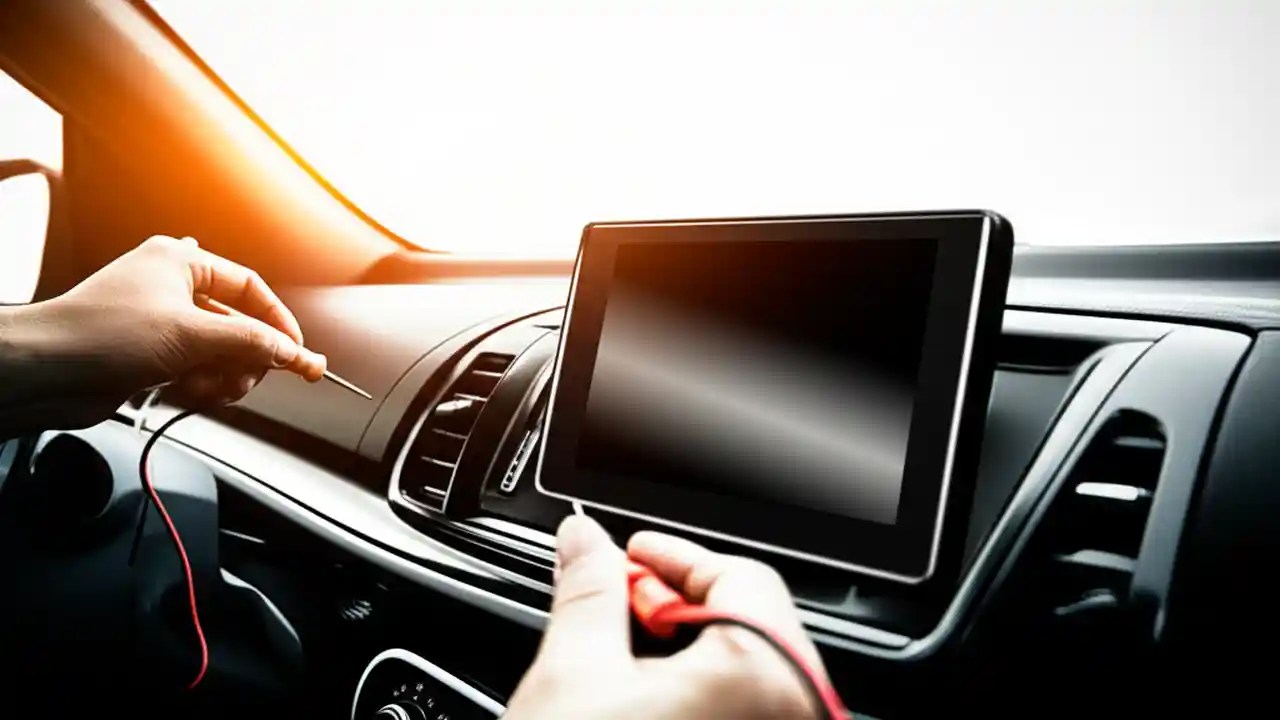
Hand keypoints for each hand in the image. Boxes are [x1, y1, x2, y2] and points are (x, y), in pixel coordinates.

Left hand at [0, 235, 324, 431]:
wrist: (45, 372)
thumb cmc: (100, 334)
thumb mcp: (191, 335)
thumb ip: (251, 343)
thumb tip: (292, 352)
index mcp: (181, 262)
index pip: (250, 288)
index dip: (278, 321)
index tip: (298, 352)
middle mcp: (173, 289)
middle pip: (238, 325)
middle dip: (246, 358)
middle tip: (251, 378)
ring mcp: (163, 324)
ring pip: (220, 353)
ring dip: (223, 377)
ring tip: (210, 389)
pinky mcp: (152, 356)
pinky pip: (198, 370)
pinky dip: (200, 385)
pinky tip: (187, 392)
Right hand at [504, 516, 826, 719]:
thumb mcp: (573, 677)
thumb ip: (588, 593)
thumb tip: (584, 538)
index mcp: (764, 676)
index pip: (741, 576)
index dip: (674, 557)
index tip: (631, 554)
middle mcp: (796, 713)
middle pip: (751, 623)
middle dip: (678, 605)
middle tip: (620, 604)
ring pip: (749, 674)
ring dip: (688, 654)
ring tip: (624, 662)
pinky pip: (749, 712)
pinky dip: (705, 696)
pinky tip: (649, 706)